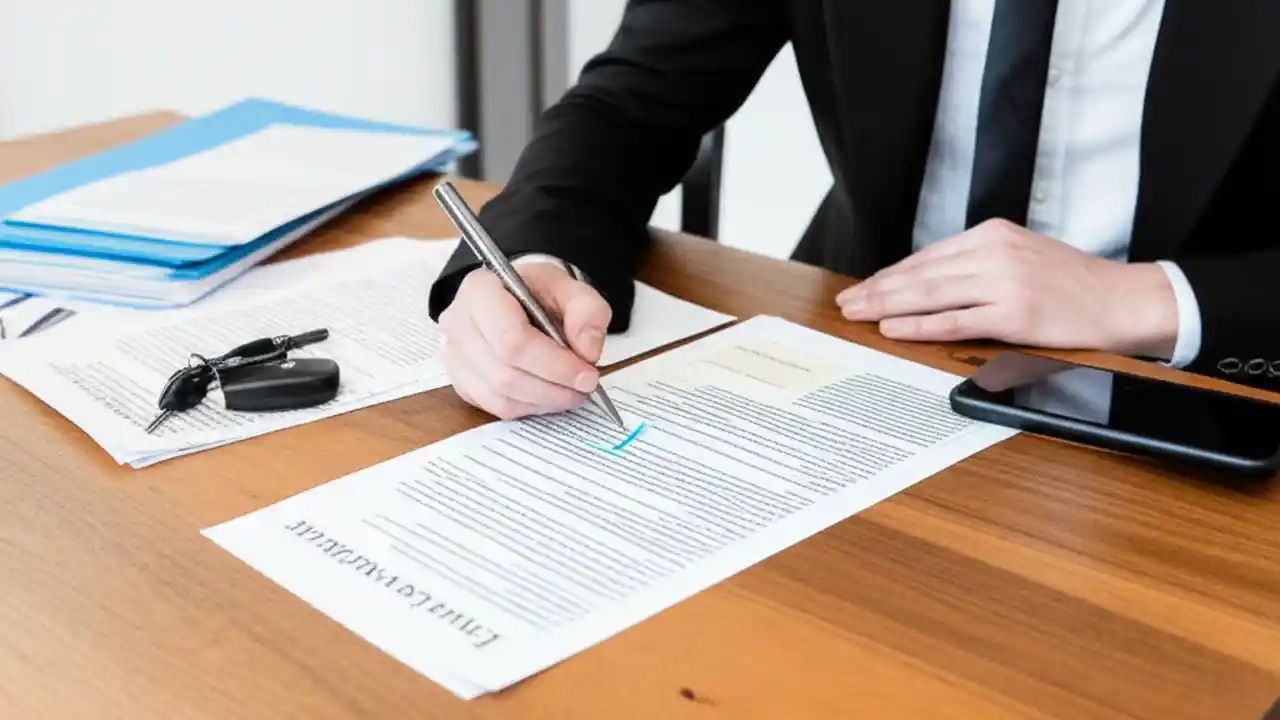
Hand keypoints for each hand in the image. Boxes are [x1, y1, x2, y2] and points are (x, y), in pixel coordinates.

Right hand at [440, 263, 609, 418]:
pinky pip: (496, 406)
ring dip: (544, 400)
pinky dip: (530, 406)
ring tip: (572, 391)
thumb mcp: (570, 287)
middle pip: (505, 373)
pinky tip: (550, 394)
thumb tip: (587, 350)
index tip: (587, 374)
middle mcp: (458, 323)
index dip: (554, 364)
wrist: (517, 299)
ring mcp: (454, 356)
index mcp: (480, 290)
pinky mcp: (461, 381)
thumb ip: (586, 310)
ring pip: (500, 395)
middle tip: (586, 385)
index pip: (511, 338)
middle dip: (553, 386)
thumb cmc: (537, 292)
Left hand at [834, 219, 1178, 358]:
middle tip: (846, 302)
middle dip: (877, 289)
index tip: (864, 286)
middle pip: (921, 273)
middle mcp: (994, 253)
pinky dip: (918, 326)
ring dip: (887, 306)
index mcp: (992, 234)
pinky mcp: (1012, 315)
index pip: (928, 255)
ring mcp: (1003, 283)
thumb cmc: (1070, 283)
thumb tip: (926, 282)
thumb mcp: (1020, 254)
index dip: (891, 273)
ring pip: (930, 295)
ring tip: (858, 314)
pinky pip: (954, 322)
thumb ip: (977, 263)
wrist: (1120, 299)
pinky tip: (893, 328)